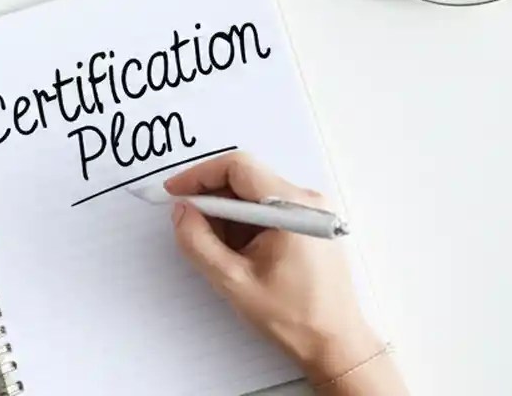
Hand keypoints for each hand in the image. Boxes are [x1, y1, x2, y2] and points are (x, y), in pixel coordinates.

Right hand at [166, 153, 386, 387]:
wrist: (334, 344)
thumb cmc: (295, 318)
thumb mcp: (233, 281)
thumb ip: (198, 241)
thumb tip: (182, 212)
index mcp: (293, 208)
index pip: (238, 167)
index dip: (199, 175)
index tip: (176, 191)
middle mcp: (307, 201)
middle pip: (245, 179)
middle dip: (212, 201)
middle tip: (191, 226)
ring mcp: (311, 212)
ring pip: (254, 195)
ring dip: (228, 217)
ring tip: (223, 254)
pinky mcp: (309, 224)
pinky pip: (268, 210)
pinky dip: (245, 225)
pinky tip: (241, 256)